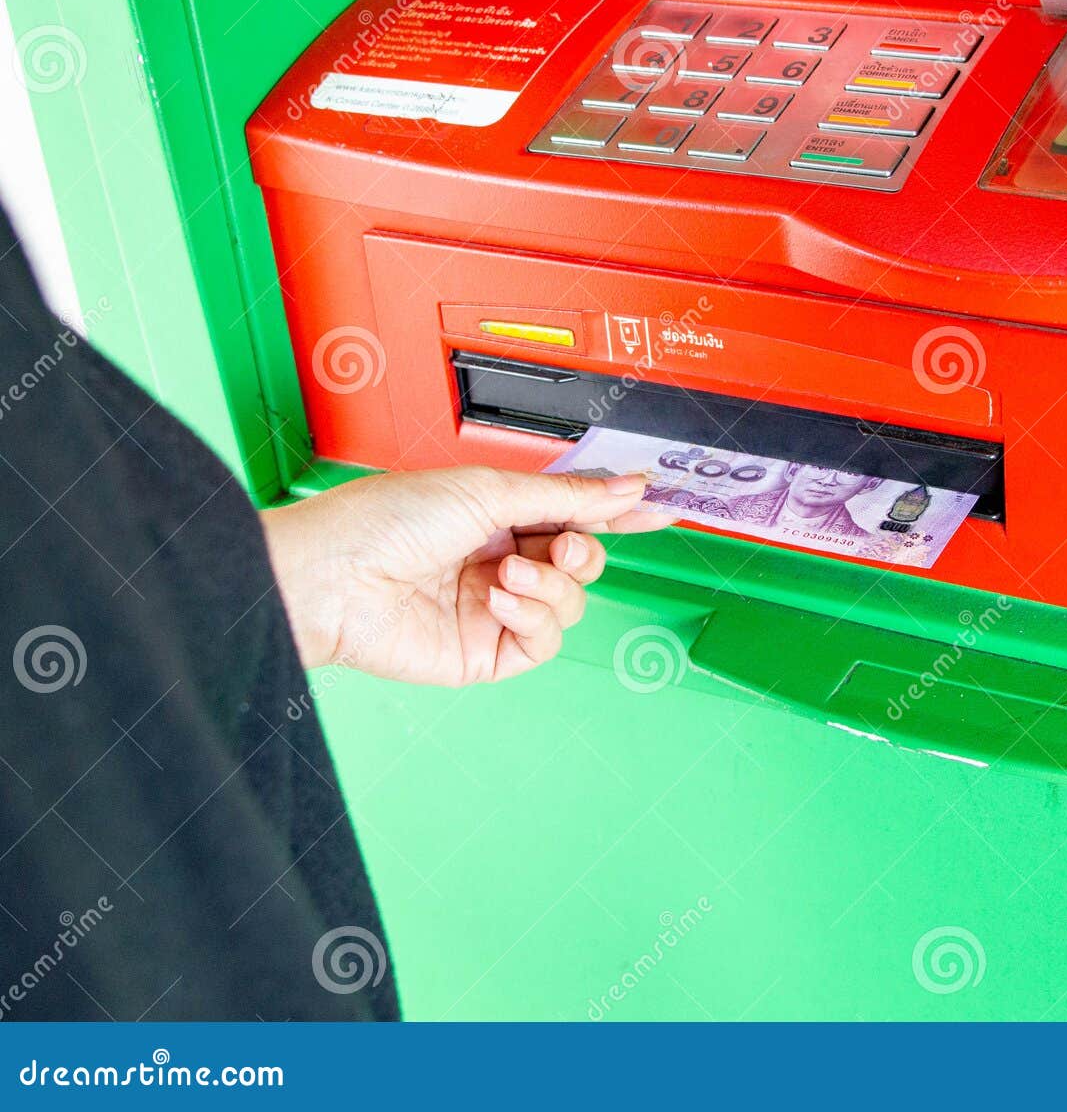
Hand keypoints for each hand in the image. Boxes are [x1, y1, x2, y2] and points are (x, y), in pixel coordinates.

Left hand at [260, 467, 671, 684]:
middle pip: (583, 558)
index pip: (575, 510)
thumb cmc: (384, 522)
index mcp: (497, 510)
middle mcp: (501, 558)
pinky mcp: (488, 652)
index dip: (618, 509)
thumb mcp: (487, 491)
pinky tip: (501, 601)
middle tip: (563, 543)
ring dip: (552, 585)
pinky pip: (545, 640)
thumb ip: (567, 495)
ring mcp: (496, 607)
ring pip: (571, 602)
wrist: (334, 579)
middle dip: (585, 549)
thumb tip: (626, 485)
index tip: (660, 504)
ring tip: (510, 574)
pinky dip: (534, 618)